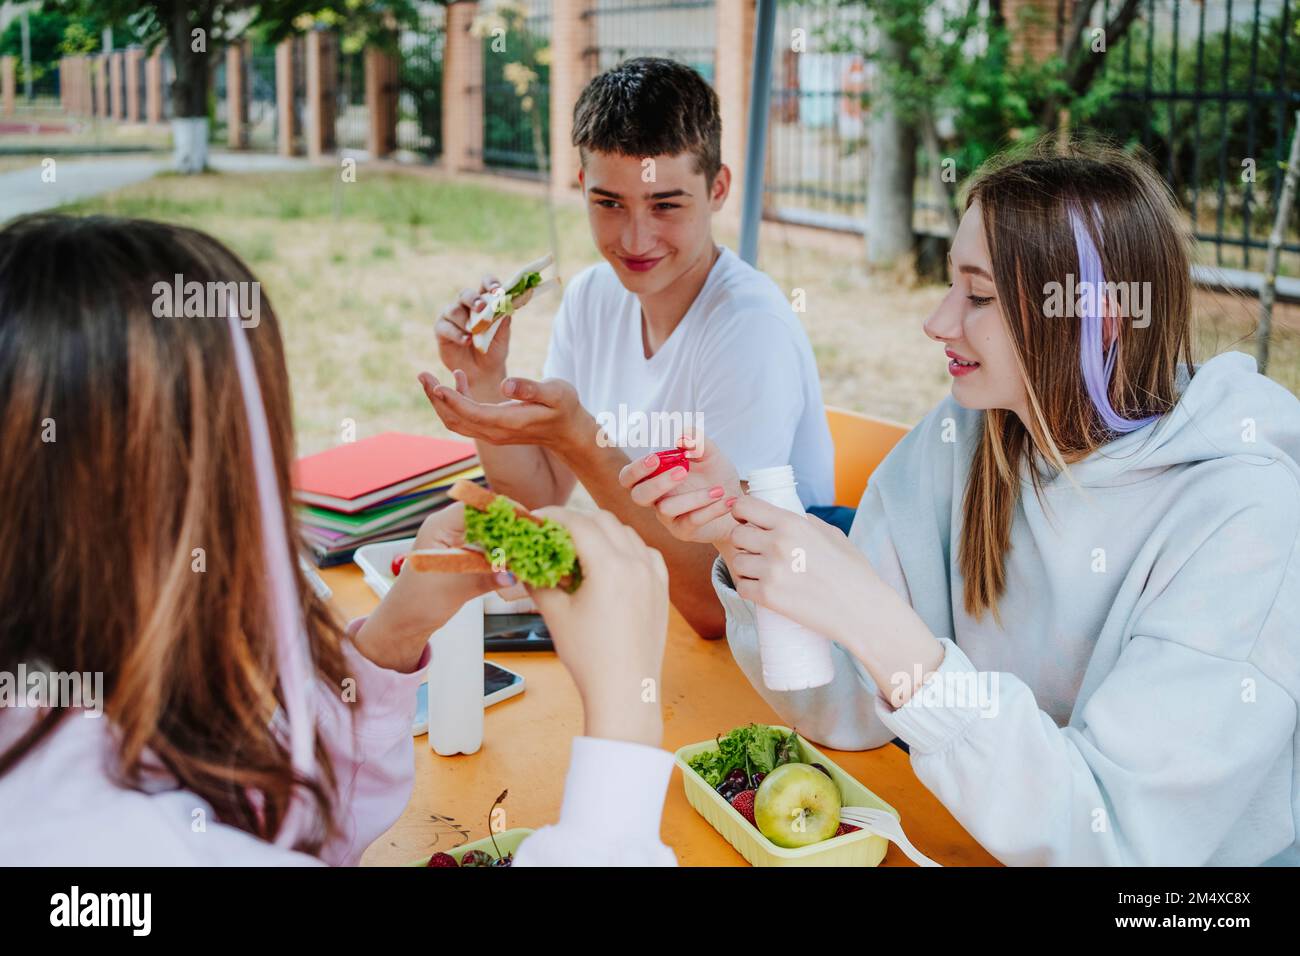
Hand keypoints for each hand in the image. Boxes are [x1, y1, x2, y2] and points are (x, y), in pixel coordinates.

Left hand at [352, 502, 514, 671]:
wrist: (405, 621)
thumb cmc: (416, 602)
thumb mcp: (453, 589)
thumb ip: (484, 578)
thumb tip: (512, 574)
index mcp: (439, 526)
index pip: (476, 507)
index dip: (503, 510)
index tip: (527, 520)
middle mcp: (449, 527)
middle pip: (487, 516)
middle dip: (512, 525)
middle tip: (536, 537)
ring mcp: (458, 540)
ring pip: (491, 531)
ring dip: (510, 539)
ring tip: (531, 549)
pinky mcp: (465, 553)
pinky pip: (489, 546)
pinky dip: (504, 552)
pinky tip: (519, 561)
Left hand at [418, 368, 591, 454]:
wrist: (569, 433)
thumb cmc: (565, 409)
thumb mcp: (557, 393)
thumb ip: (531, 389)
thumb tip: (506, 385)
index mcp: (508, 423)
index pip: (471, 413)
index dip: (451, 400)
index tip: (436, 384)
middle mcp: (494, 433)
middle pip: (454, 420)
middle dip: (435, 398)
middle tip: (422, 374)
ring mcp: (491, 433)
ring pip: (455, 421)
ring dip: (439, 401)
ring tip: (429, 377)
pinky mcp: (491, 429)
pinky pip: (464, 418)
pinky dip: (454, 400)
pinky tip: (460, 380)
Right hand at [434, 274, 534, 400]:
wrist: (483, 373)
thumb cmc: (494, 351)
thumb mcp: (502, 338)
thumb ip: (503, 323)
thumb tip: (506, 308)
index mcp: (483, 302)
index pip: (485, 285)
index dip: (490, 283)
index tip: (497, 290)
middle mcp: (465, 306)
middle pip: (465, 294)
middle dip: (474, 299)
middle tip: (482, 307)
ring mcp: (451, 317)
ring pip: (454, 310)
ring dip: (465, 320)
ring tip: (474, 332)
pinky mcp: (441, 330)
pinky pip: (446, 327)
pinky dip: (457, 334)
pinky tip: (466, 341)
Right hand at [525, 507, 668, 747]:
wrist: (626, 692)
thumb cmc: (589, 657)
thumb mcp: (555, 615)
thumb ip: (538, 581)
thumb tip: (523, 562)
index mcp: (610, 566)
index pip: (578, 523)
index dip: (553, 515)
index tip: (536, 518)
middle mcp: (637, 564)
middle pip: (604, 521)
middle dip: (576, 521)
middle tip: (553, 532)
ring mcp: (654, 575)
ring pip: (627, 533)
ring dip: (602, 532)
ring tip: (580, 548)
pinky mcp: (661, 589)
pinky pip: (646, 553)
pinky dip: (627, 548)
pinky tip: (611, 562)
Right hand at [618, 433, 742, 544]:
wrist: (736, 503)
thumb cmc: (716, 476)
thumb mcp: (711, 455)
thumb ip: (698, 442)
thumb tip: (683, 437)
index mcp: (655, 477)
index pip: (629, 476)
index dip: (636, 469)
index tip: (655, 458)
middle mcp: (656, 498)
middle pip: (639, 496)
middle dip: (657, 483)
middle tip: (682, 471)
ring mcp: (668, 517)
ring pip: (667, 509)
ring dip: (694, 497)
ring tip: (719, 489)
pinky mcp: (684, 531)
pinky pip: (691, 521)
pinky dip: (711, 510)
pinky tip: (728, 500)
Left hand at [723, 494, 882, 651]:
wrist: (862, 610)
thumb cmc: (853, 572)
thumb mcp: (832, 534)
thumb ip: (805, 522)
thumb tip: (784, 516)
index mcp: (792, 523)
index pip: (745, 506)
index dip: (740, 513)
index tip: (744, 521)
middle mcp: (777, 543)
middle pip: (737, 535)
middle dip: (744, 543)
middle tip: (757, 552)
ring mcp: (771, 570)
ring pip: (736, 563)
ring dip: (746, 568)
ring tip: (762, 574)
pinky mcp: (768, 596)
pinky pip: (741, 587)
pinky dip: (748, 589)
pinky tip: (760, 590)